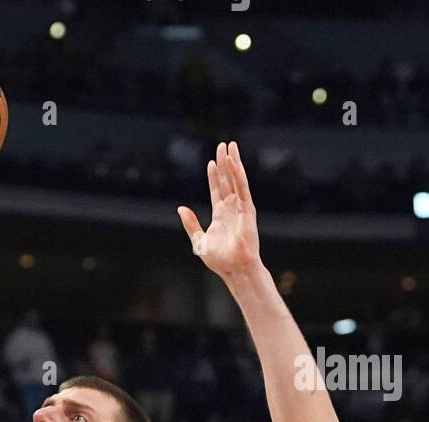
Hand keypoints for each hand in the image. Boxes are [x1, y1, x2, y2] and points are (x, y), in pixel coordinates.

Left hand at [177, 141, 261, 279]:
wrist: (234, 268)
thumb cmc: (219, 259)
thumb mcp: (199, 241)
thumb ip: (190, 224)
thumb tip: (181, 208)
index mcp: (220, 215)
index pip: (216, 190)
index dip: (213, 176)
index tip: (211, 162)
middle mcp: (231, 208)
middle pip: (226, 180)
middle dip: (224, 162)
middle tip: (222, 145)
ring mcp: (240, 207)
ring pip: (235, 179)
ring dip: (232, 162)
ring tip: (229, 146)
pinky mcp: (247, 209)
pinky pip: (242, 187)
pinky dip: (237, 174)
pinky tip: (232, 161)